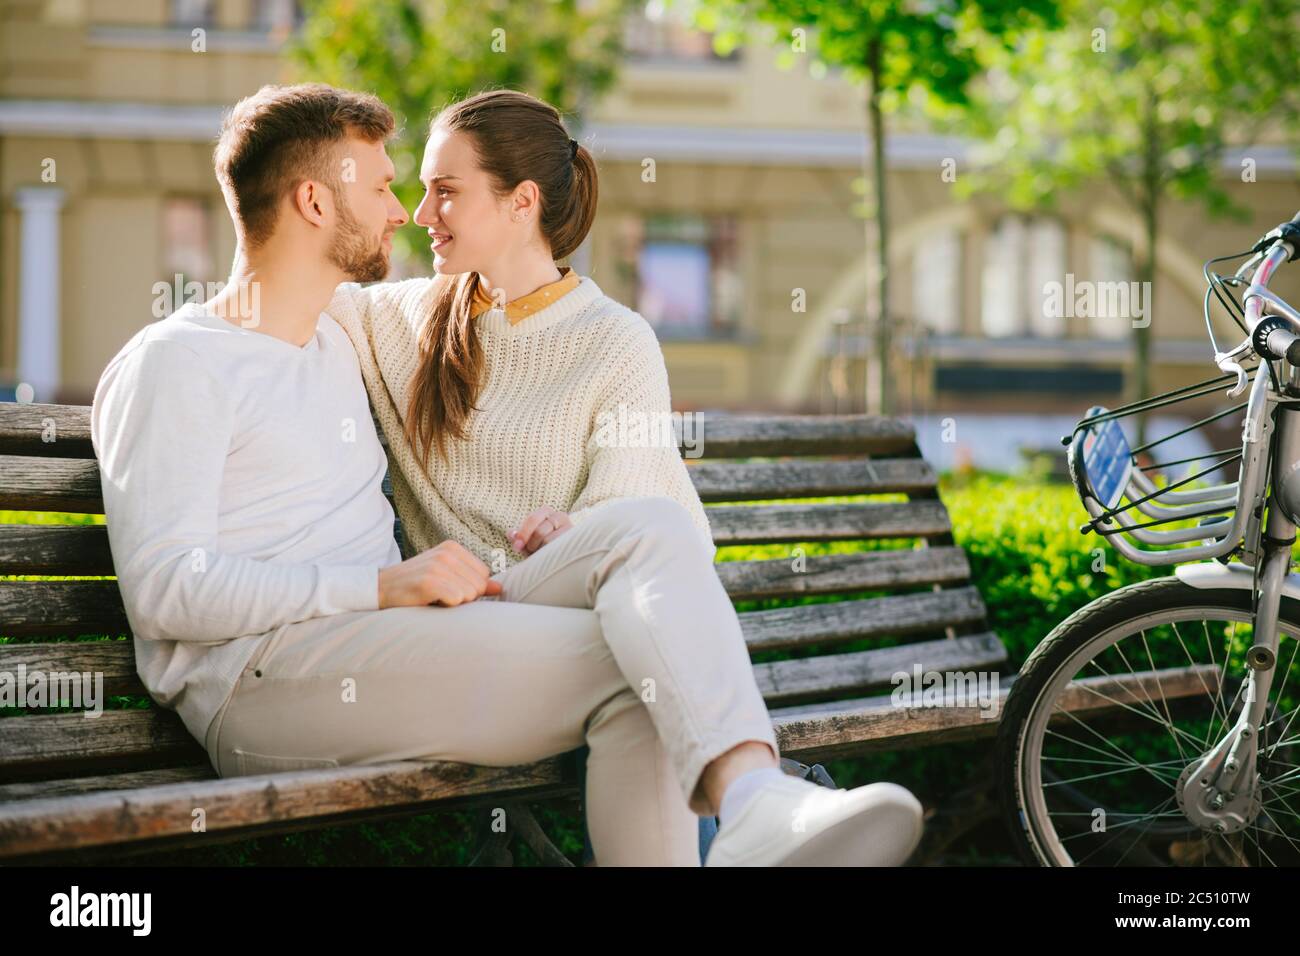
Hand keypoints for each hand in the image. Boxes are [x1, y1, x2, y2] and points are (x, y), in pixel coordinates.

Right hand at [378, 540, 502, 607]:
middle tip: (440, 594)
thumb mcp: (446, 576)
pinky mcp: (429, 582)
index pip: (484, 574)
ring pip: (470, 594)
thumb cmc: (416, 584)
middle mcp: (446, 553)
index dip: (470, 588)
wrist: (381, 588)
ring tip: (434, 597)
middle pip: (479, 585)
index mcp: (453, 547)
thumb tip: (499, 588)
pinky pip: (456, 600)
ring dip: (453, 603)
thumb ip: (473, 580)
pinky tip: (430, 601)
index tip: (449, 587)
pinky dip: (445, 606)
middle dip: (464, 597)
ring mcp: (437, 566)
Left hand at [509, 506, 571, 554]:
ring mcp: (570, 528)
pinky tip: (551, 557)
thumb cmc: (540, 546)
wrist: (561, 557)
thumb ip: (518, 538)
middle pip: (539, 532)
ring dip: (541, 552)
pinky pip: (559, 549)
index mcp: (546, 512)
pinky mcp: (576, 540)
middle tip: (531, 552)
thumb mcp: (527, 541)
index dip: (523, 534)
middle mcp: (560, 516)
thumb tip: (511, 534)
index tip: (517, 547)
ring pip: (549, 542)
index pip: (533, 519)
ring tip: (542, 555)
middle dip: (532, 545)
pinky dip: (551, 555)